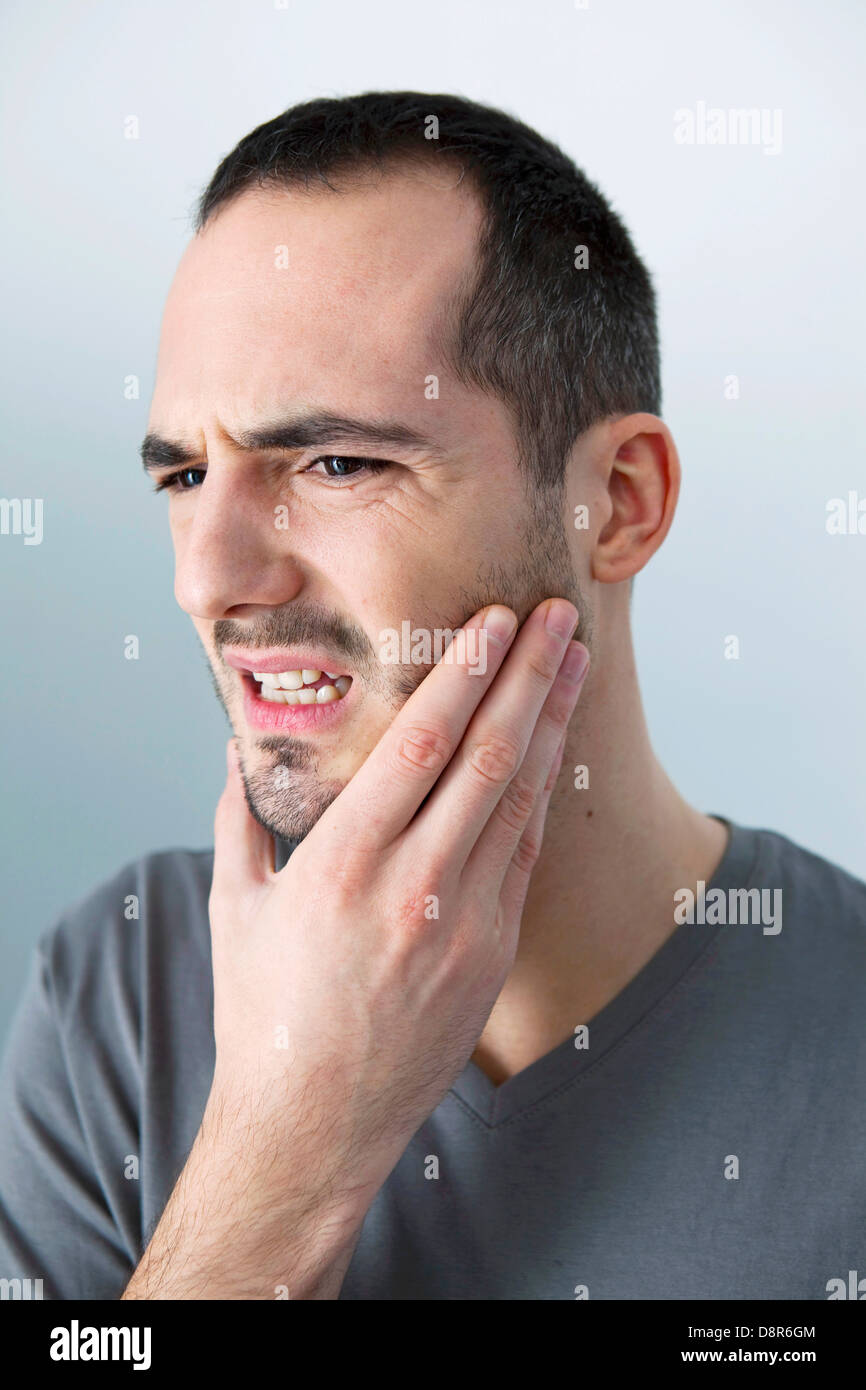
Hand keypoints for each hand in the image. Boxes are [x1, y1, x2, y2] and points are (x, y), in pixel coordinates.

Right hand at [206, 599, 588, 1217]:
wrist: (313, 1124)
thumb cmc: (263, 1009)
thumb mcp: (237, 904)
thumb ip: (241, 816)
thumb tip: (236, 747)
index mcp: (344, 865)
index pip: (424, 745)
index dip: (466, 674)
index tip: (493, 619)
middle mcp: (414, 888)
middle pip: (489, 758)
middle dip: (528, 676)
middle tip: (558, 614)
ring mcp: (465, 925)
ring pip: (521, 800)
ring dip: (551, 723)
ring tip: (572, 664)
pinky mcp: (493, 954)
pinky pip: (524, 855)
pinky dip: (541, 793)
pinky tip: (552, 748)